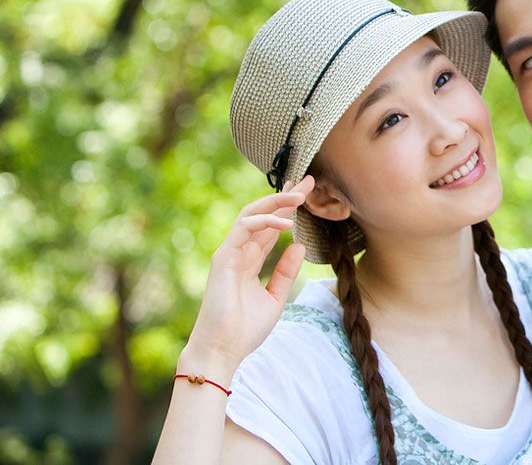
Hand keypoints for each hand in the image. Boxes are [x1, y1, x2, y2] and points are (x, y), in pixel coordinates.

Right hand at [180, 176, 313, 376]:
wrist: (224, 350)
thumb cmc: (245, 329)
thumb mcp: (276, 297)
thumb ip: (285, 272)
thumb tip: (300, 245)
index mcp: (251, 261)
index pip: (271, 227)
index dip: (288, 209)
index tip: (308, 192)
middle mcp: (240, 252)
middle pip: (264, 215)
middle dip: (285, 196)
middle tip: (308, 181)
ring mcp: (230, 252)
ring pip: (251, 215)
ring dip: (276, 202)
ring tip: (301, 195)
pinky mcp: (223, 258)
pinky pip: (243, 229)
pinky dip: (264, 222)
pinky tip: (286, 223)